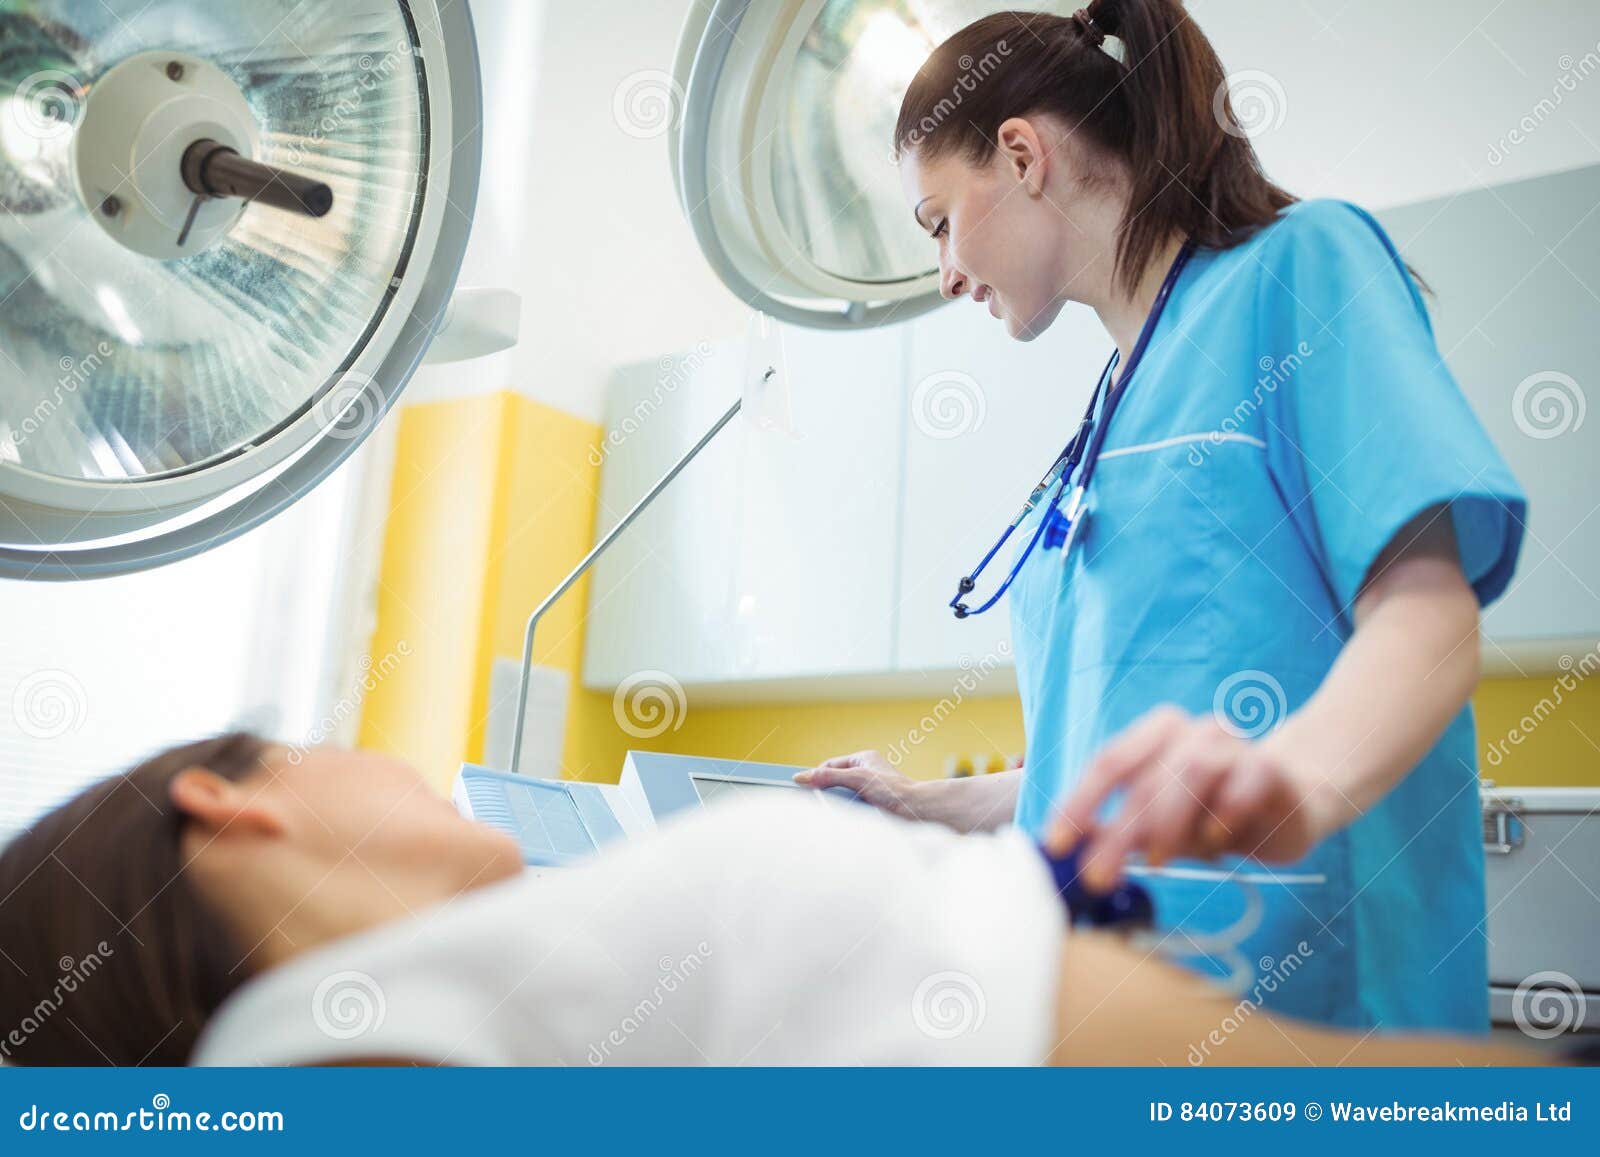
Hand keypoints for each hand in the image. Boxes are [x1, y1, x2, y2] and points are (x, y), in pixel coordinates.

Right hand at [794, 750, 920, 817]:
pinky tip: (847, 817)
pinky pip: (851, 808)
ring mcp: (869, 789)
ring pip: (842, 796)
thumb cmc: (893, 789)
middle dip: (827, 791)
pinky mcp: (872, 805)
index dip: (817, 774)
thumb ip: (829, 777)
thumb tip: (803, 777)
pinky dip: (847, 812)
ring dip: (838, 804)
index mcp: (863, 759)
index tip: (801, 784)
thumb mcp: (857, 778)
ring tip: (836, 810)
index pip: (831, 764)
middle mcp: (865, 772)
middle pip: (835, 781)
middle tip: (815, 800)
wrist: (916, 810)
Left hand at [1044, 707, 1329, 891]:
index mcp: (1158, 735)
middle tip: (1098, 876)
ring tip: (1158, 862)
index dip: (1079, 802)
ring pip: (1192, 771)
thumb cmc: (1216, 812)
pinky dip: (1223, 815)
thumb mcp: (1163, 825)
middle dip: (1116, 831)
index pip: (1109, 762)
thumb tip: (1072, 850)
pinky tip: (1214, 844)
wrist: (1296, 804)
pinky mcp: (1271, 770)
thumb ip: (1122, 830)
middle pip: (1145, 777)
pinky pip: (1244, 785)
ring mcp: (1234, 746)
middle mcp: (1193, 732)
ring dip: (1168, 823)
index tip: (1057, 844)